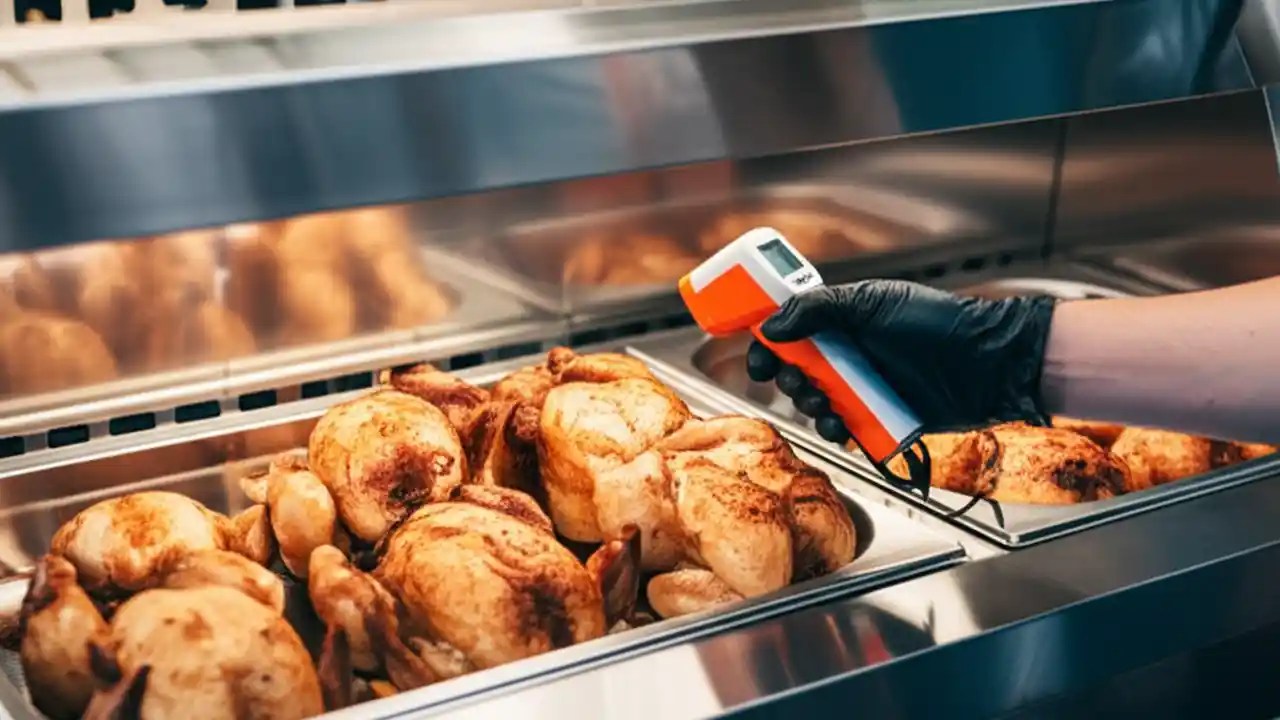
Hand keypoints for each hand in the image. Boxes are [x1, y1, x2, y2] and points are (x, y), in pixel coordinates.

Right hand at [746, 280, 1056, 442]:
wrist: (988, 365)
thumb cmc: (938, 323)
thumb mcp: (873, 303)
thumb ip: (818, 309)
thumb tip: (771, 326)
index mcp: (843, 320)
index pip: (790, 330)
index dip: (767, 344)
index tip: (757, 357)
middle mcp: (848, 353)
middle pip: (795, 369)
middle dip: (786, 379)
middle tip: (796, 380)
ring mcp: (861, 386)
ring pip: (814, 401)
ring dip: (808, 405)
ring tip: (823, 402)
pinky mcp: (877, 417)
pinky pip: (842, 428)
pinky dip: (834, 429)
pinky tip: (841, 425)